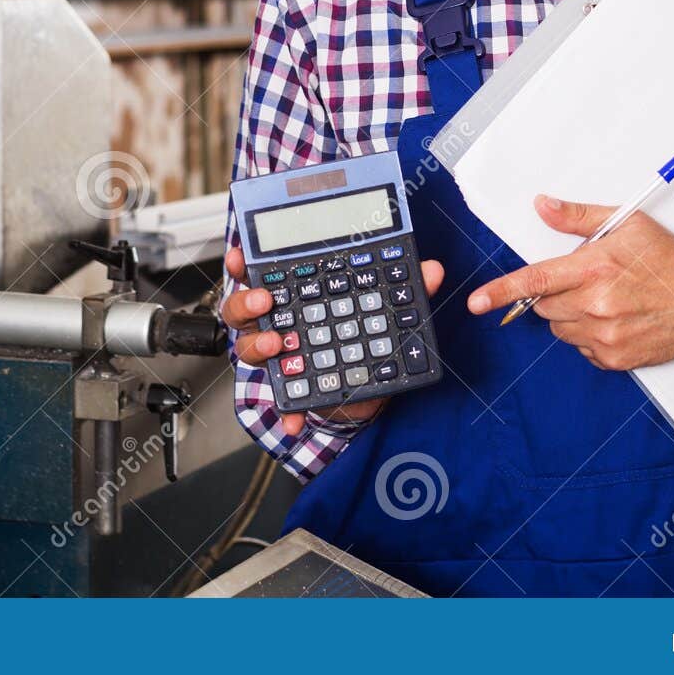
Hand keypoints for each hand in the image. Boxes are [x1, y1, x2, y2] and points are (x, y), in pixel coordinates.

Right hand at [222, 246, 443, 435]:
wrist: (369, 386)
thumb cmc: (366, 335)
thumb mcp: (387, 309)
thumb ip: (406, 288)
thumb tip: (433, 270)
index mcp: (292, 293)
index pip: (259, 272)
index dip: (243, 263)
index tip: (240, 255)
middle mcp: (277, 322)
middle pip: (240, 309)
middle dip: (246, 302)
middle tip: (265, 300)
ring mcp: (280, 357)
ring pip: (249, 347)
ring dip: (259, 345)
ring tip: (279, 345)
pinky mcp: (292, 389)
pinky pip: (281, 400)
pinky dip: (288, 410)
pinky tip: (295, 419)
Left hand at [464, 195, 673, 370]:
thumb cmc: (669, 260)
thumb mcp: (627, 224)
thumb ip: (578, 217)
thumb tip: (543, 206)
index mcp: (595, 268)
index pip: (535, 280)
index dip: (501, 292)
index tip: (476, 302)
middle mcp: (597, 305)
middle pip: (542, 306)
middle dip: (553, 293)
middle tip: (585, 281)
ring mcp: (606, 335)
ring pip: (560, 327)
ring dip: (571, 314)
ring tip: (605, 300)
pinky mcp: (615, 358)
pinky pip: (581, 348)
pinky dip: (589, 335)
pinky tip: (616, 319)